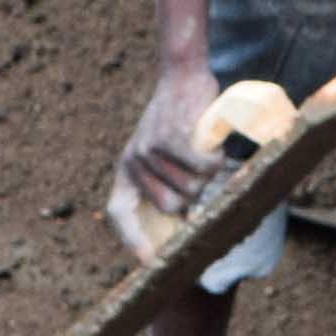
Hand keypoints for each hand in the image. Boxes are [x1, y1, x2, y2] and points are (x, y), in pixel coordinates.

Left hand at [111, 55, 220, 252]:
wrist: (182, 74)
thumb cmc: (179, 119)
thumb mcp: (162, 154)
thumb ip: (166, 184)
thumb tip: (186, 222)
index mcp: (127, 170)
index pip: (120, 214)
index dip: (133, 240)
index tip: (149, 261)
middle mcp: (133, 162)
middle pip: (169, 207)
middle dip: (192, 196)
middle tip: (199, 173)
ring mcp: (150, 150)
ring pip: (191, 188)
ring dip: (207, 174)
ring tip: (202, 150)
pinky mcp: (172, 137)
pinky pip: (203, 167)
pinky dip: (215, 160)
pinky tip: (214, 148)